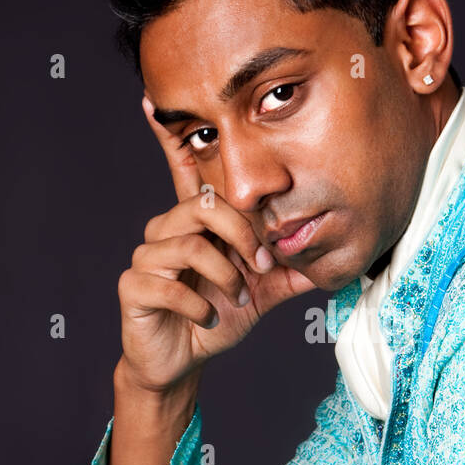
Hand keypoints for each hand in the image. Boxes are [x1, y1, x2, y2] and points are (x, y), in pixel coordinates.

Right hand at [116, 97, 316, 393]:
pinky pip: (169, 284)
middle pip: (204, 206)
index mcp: (195, 225)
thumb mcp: (262, 292)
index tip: (156, 102)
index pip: (184, 174)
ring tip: (238, 297)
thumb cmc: (216, 318)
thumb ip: (290, 271)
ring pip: (189, 246)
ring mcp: (146, 259)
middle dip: (242, 234)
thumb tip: (331, 257)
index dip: (168, 139)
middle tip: (261, 265)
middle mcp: (166, 232)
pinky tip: (207, 318)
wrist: (181, 362)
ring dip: (226, 275)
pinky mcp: (134, 288)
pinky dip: (199, 305)